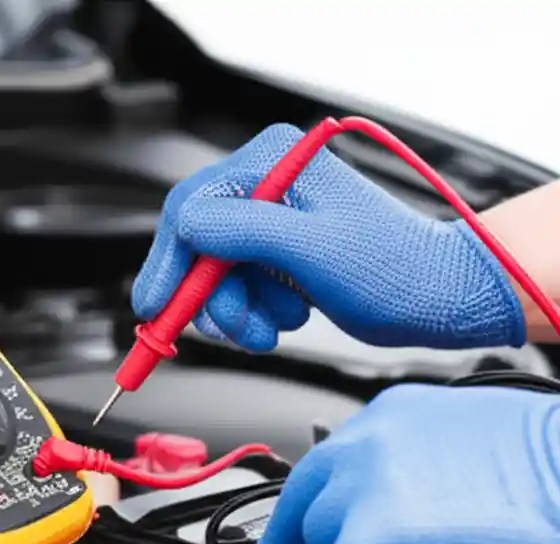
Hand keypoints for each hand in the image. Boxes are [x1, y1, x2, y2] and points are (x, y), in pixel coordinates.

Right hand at [130, 123, 524, 350]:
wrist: (440, 298)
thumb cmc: (394, 269)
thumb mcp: (311, 249)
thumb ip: (242, 231)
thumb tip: (186, 227)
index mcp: (273, 162)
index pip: (191, 208)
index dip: (169, 262)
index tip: (156, 307)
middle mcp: (267, 181)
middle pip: (197, 244)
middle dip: (210, 295)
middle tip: (229, 328)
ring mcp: (271, 217)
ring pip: (213, 272)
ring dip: (236, 310)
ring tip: (272, 326)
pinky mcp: (277, 250)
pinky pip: (236, 285)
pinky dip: (251, 312)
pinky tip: (282, 317)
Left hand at [256, 383, 559, 543]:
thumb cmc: (551, 457)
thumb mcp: (473, 433)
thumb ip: (424, 455)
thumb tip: (413, 492)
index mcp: (392, 413)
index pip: (325, 461)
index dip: (312, 500)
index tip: (299, 522)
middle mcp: (367, 443)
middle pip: (308, 500)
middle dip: (313, 535)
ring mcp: (365, 490)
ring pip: (320, 542)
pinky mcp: (374, 541)